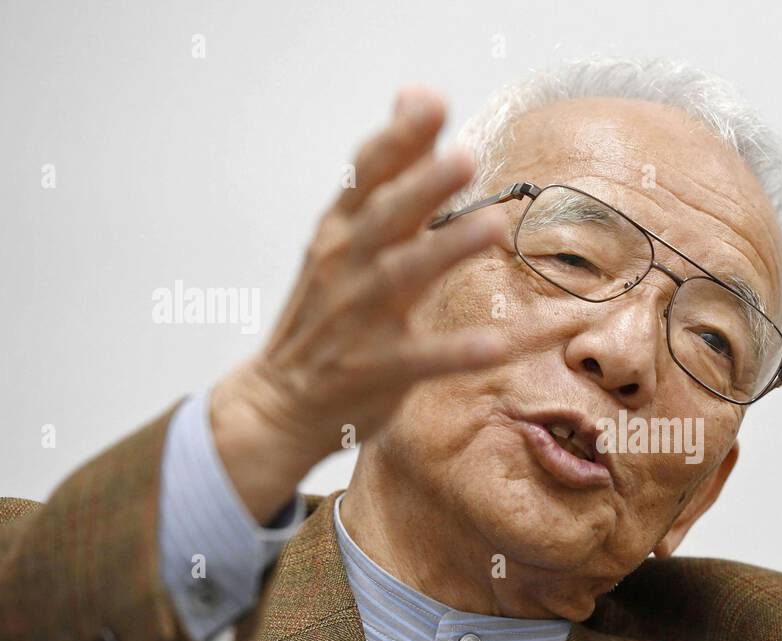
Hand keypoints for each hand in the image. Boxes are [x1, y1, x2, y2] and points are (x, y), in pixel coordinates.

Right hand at [210, 86, 511, 522]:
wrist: (281, 400)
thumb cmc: (328, 308)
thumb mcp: (346, 235)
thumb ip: (390, 173)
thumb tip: (416, 95)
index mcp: (341, 231)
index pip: (366, 175)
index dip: (398, 139)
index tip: (430, 102)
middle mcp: (346, 267)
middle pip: (384, 218)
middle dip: (422, 186)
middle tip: (464, 157)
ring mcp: (359, 319)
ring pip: (402, 278)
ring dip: (447, 251)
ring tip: (492, 228)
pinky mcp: (377, 369)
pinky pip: (423, 359)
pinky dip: (457, 351)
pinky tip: (496, 345)